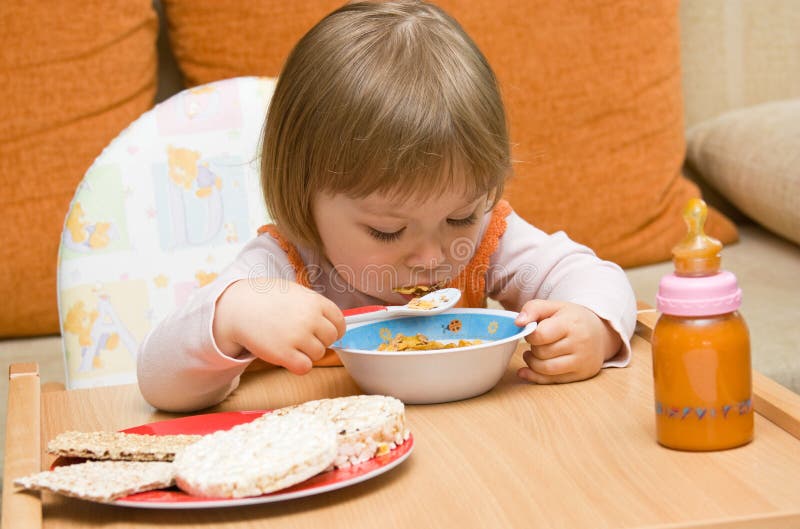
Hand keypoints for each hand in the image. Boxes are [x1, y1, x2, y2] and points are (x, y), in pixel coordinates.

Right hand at [213, 278, 345, 374]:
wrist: (238, 307)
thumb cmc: (267, 299)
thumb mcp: (296, 293)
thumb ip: (315, 306)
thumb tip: (334, 325)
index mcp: (315, 301)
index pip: (340, 322)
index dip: (333, 329)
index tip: (322, 332)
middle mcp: (310, 318)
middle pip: (331, 339)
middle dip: (319, 340)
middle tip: (301, 337)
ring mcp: (298, 336)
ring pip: (319, 354)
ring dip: (307, 352)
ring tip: (289, 343)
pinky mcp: (285, 354)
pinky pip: (305, 367)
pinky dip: (298, 365)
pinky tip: (287, 356)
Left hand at [514, 299, 621, 383]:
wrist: (601, 333)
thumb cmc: (573, 319)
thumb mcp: (554, 306)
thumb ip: (533, 309)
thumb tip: (518, 323)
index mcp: (571, 323)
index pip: (540, 335)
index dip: (530, 335)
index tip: (532, 332)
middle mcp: (580, 343)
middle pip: (542, 352)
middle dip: (533, 348)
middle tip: (536, 343)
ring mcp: (582, 361)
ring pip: (546, 369)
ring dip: (532, 363)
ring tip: (531, 355)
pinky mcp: (582, 374)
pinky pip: (553, 381)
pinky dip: (535, 377)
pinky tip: (527, 371)